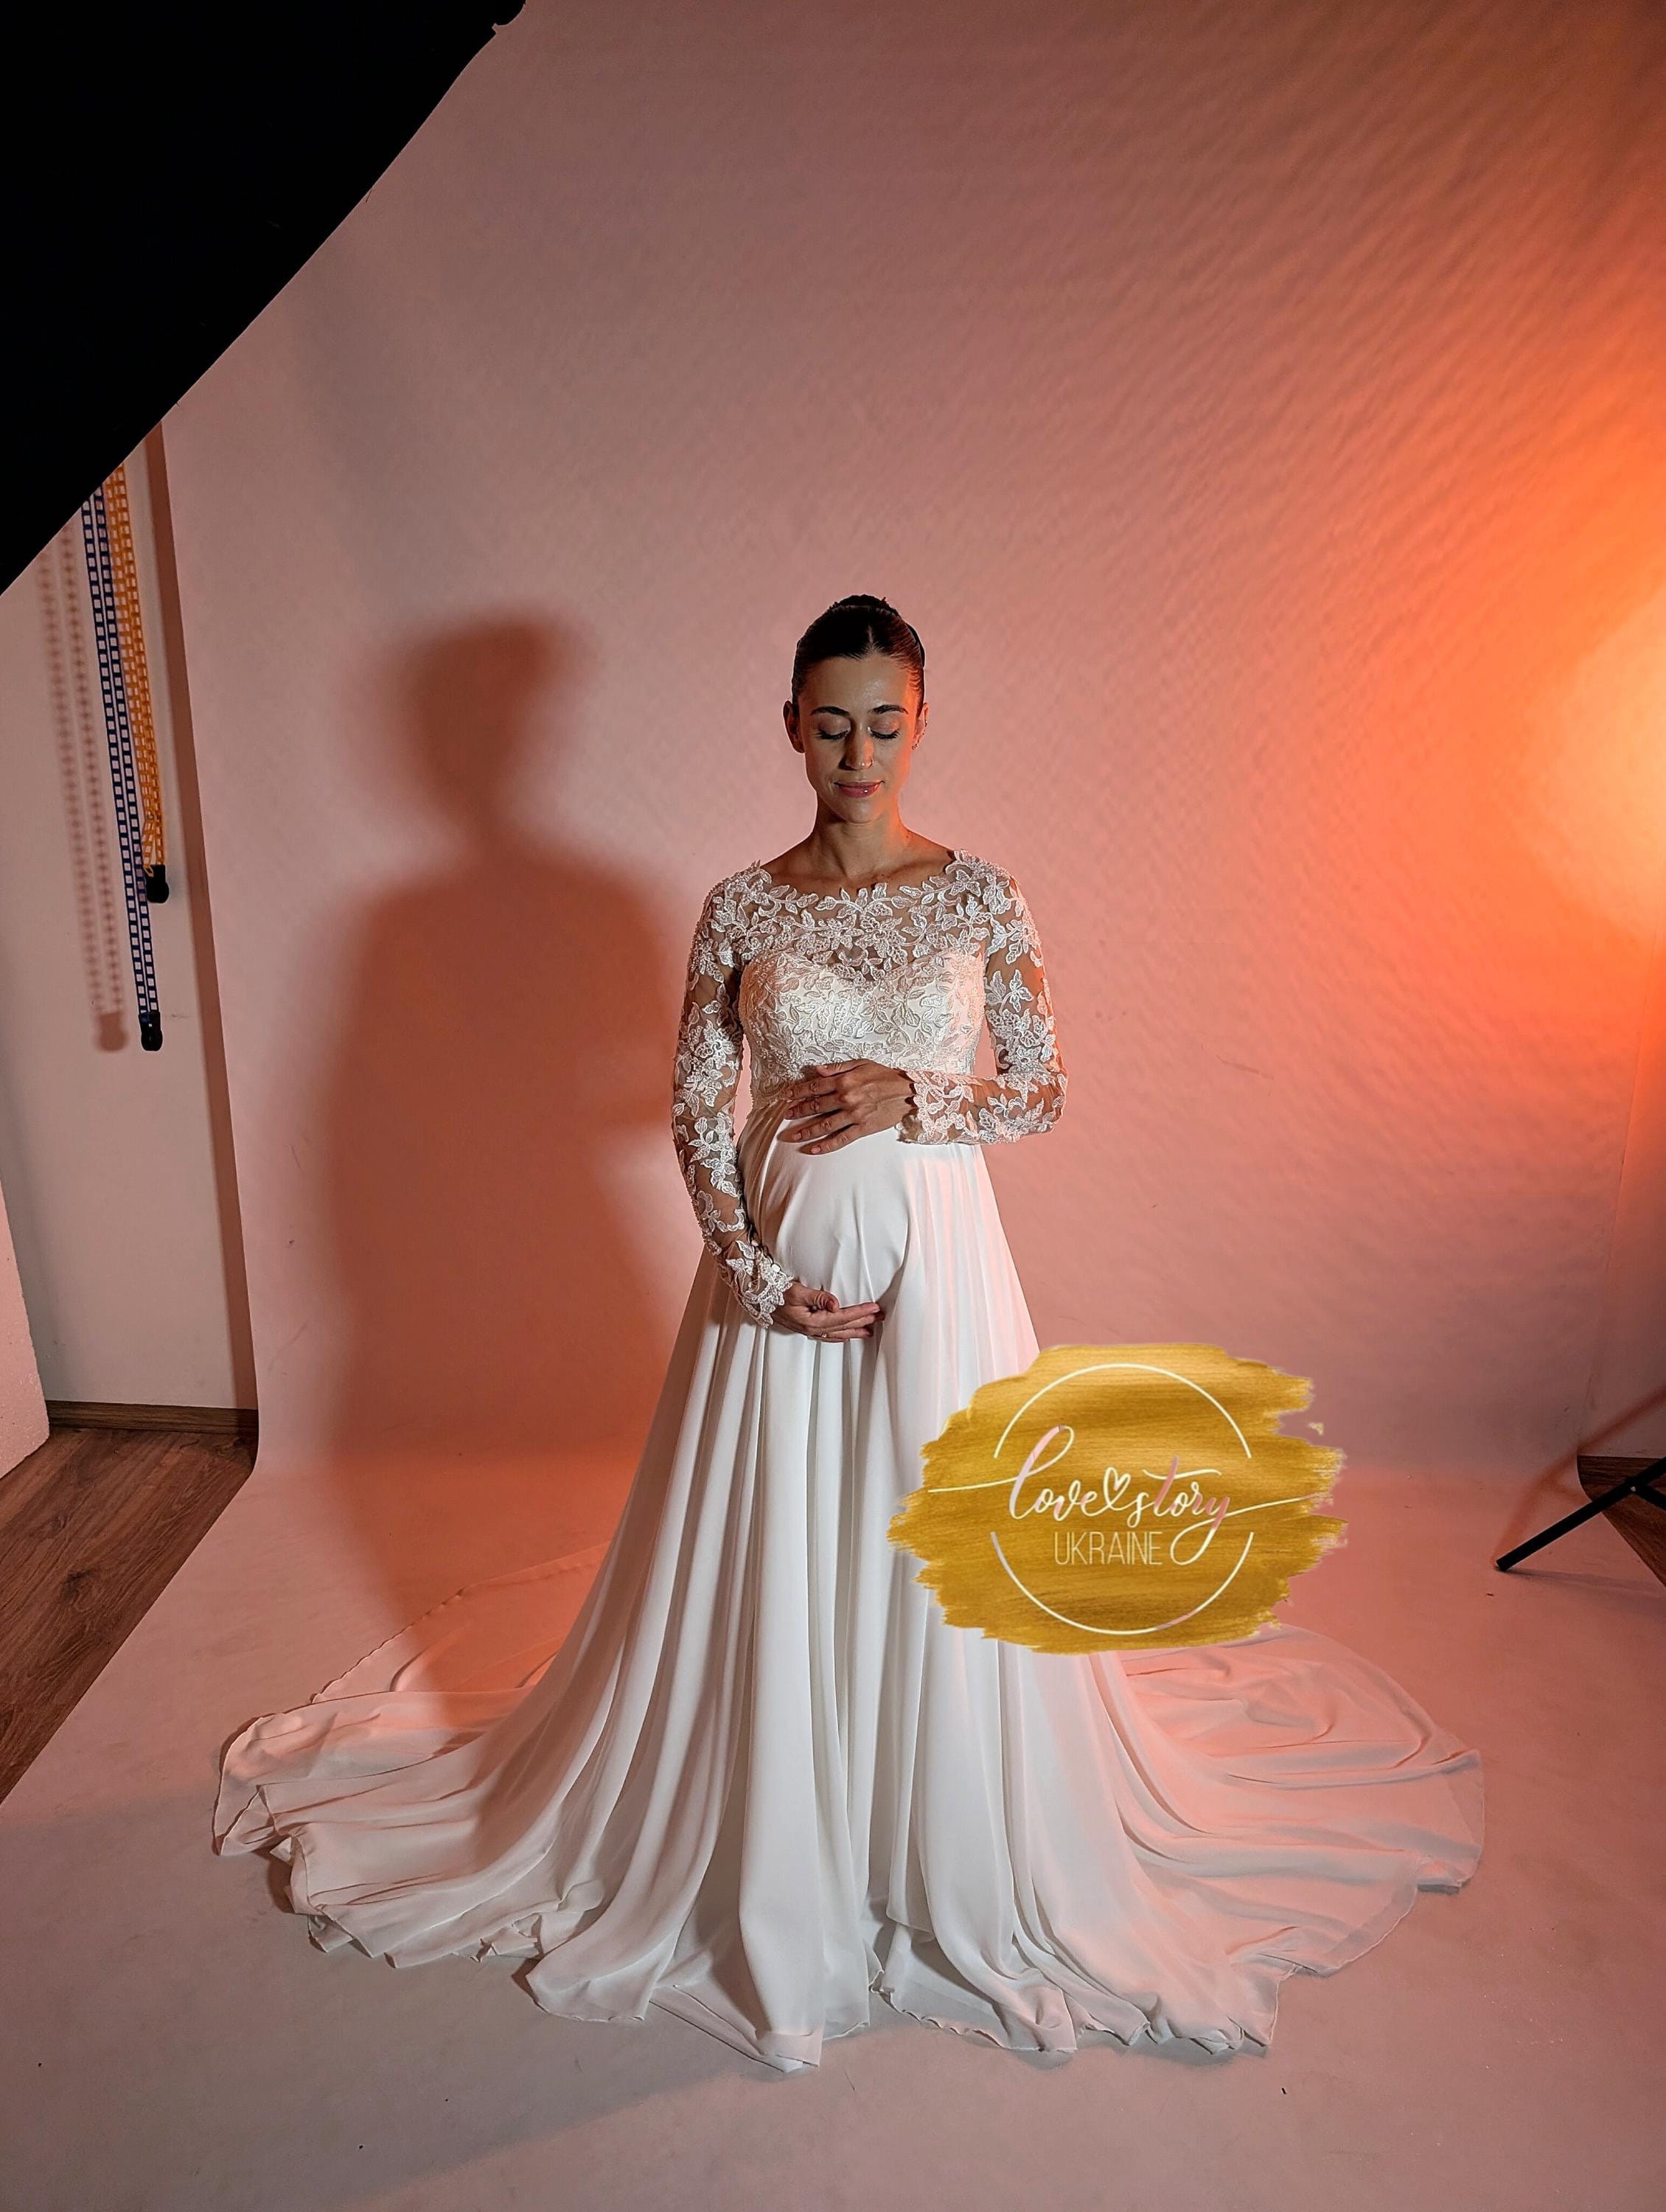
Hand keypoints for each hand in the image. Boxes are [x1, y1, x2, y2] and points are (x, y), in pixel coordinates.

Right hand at [774, 1278, 882, 1339]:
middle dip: (863, 1322)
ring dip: (855, 1330)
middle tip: (880, 1317)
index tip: (874, 1308)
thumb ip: (818, 1298)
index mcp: (812, 1322)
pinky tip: (846, 1335)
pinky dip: (841, 1335)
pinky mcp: (806, 1328)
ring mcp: (809, 1331)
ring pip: (838, 1333)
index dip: (860, 1313)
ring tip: (870, 1330)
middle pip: (844, 1327)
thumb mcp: (797, 1292)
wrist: (758, 1298)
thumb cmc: (776, 1293)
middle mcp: (812, 1330)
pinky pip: (829, 1335)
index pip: (842, 1317)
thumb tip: (836, 1304)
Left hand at [778, 1060, 911, 1153]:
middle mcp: (846, 1098)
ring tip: (793, 1135)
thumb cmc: (885, 1076)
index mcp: (844, 1081)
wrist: (908, 1092)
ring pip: (824, 1124)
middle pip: (816, 1106)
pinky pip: (841, 1139)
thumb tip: (817, 1069)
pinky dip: (826, 1145)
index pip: (815, 1087)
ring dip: (806, 1131)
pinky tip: (813, 1149)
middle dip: (798, 1111)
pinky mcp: (862, 1128)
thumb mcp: (861, 1063)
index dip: (798, 1091)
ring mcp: (854, 1115)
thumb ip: (837, 1067)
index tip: (787, 1096)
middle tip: (786, 1115)